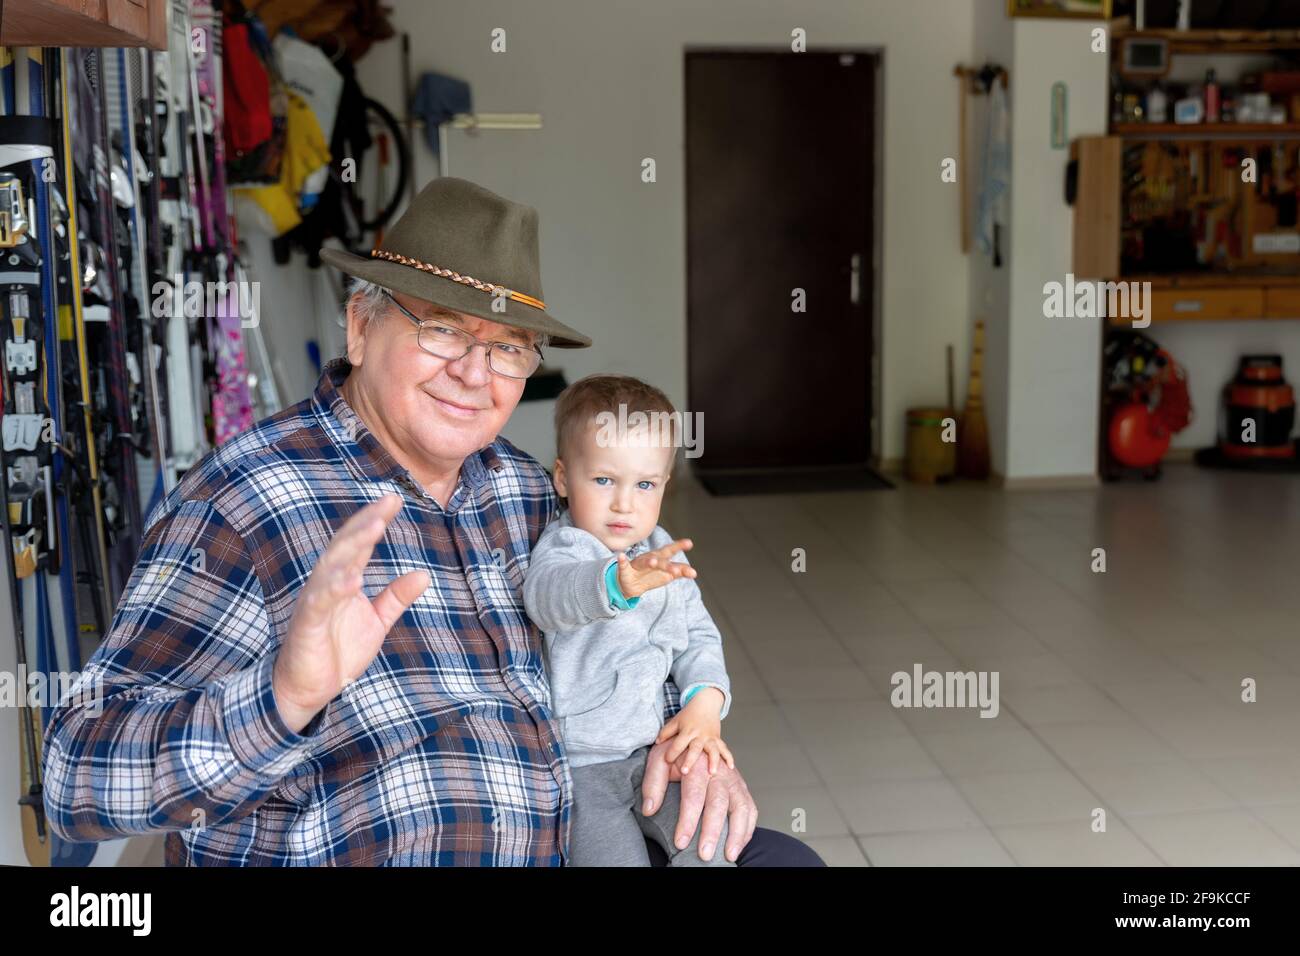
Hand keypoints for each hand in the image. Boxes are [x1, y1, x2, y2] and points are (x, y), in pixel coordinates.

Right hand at [272, 494, 429, 732]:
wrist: (308, 688)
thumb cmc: (337, 650)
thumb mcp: (376, 621)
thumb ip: (396, 597)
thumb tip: (424, 574)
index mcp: (343, 580)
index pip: (359, 543)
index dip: (375, 520)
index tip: (395, 498)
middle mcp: (326, 583)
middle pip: (345, 545)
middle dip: (366, 522)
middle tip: (388, 501)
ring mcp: (315, 601)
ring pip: (332, 566)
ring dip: (353, 546)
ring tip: (376, 527)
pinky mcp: (307, 624)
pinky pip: (320, 602)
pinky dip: (335, 588)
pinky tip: (353, 579)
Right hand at [616, 538, 695, 598]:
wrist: (631, 585)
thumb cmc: (651, 576)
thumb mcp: (666, 574)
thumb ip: (679, 572)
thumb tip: (693, 573)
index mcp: (660, 558)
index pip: (670, 552)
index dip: (679, 547)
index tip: (689, 543)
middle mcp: (649, 559)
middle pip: (660, 560)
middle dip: (667, 565)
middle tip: (676, 571)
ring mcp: (637, 564)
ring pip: (644, 562)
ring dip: (648, 562)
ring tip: (652, 562)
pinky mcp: (625, 570)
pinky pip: (623, 565)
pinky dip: (622, 561)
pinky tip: (620, 556)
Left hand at [641, 736, 756, 863]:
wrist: (695, 737)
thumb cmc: (675, 755)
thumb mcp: (658, 761)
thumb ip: (653, 784)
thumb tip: (649, 809)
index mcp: (697, 765)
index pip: (693, 795)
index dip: (687, 820)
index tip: (680, 842)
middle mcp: (719, 772)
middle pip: (719, 803)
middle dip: (712, 831)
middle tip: (704, 854)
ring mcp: (733, 780)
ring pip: (741, 807)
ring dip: (737, 833)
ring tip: (729, 856)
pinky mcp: (741, 788)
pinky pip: (750, 809)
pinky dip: (748, 828)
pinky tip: (739, 845)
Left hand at [655, 688, 733, 774]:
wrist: (706, 704)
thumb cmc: (689, 715)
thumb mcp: (675, 721)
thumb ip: (665, 732)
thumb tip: (656, 743)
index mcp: (687, 731)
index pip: (678, 743)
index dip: (672, 752)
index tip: (666, 760)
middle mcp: (699, 735)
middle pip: (695, 748)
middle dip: (690, 760)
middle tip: (685, 772)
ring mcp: (710, 738)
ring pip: (713, 750)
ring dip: (713, 761)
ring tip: (712, 773)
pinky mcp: (718, 739)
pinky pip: (725, 749)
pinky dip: (729, 758)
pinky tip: (730, 767)